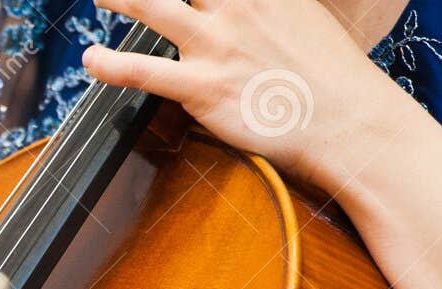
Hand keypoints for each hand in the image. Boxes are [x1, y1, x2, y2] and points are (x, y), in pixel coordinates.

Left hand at [82, 0, 412, 190]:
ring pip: (151, 4)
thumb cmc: (334, 79)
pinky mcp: (203, 87)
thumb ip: (267, 7)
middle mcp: (238, 4)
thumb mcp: (303, 16)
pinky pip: (143, 71)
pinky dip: (109, 65)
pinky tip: (91, 61)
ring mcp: (218, 44)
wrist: (351, 124)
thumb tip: (253, 10)